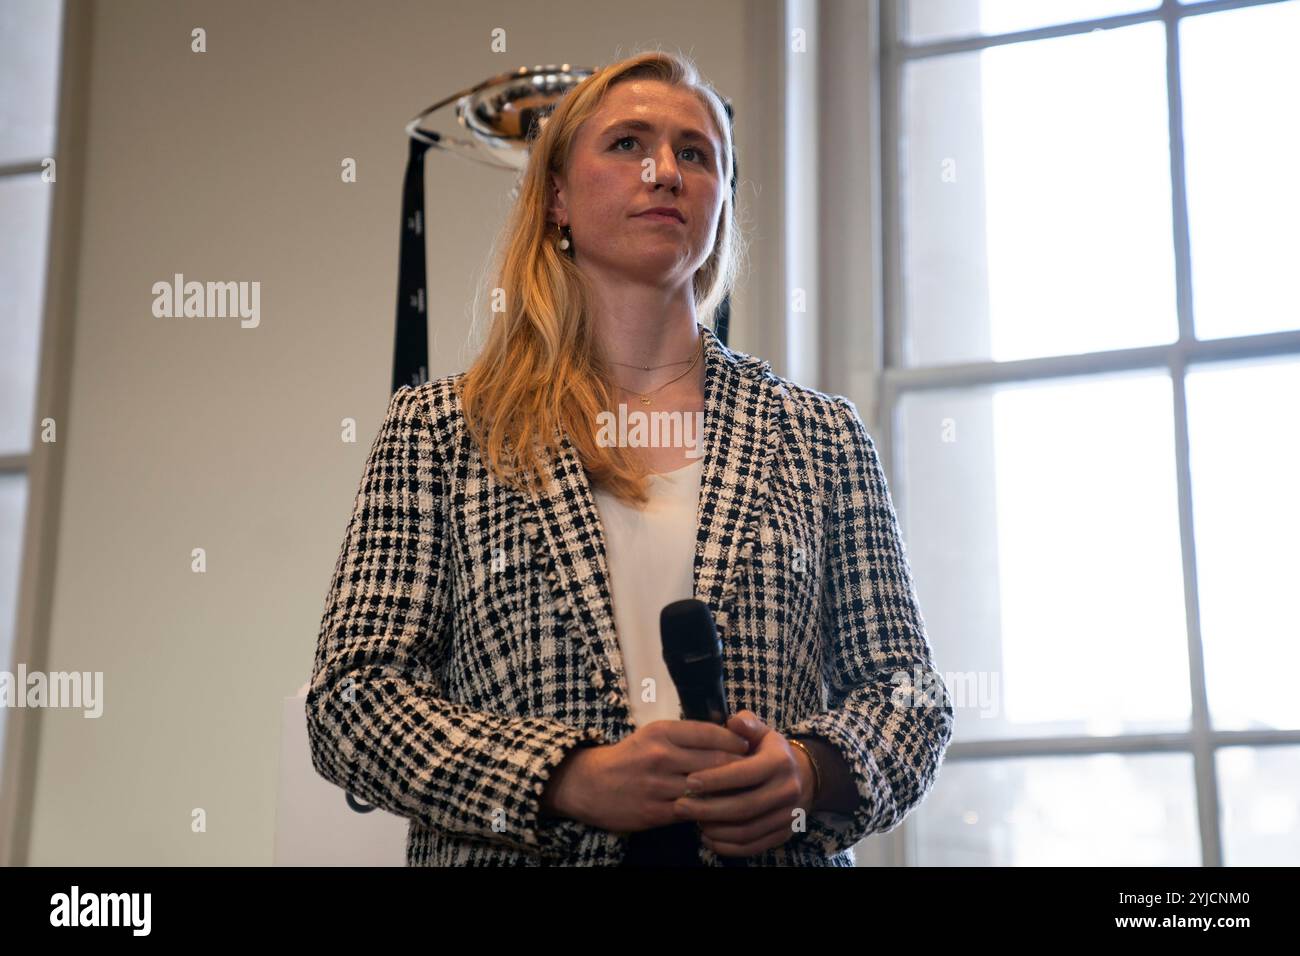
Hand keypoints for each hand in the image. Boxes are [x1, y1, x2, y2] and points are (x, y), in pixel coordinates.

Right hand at [545, 719, 749, 833]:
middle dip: (740, 768)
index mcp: (662, 732)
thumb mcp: (654, 735)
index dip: (736, 742)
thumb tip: (730, 738)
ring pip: (707, 789)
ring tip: (746, 792)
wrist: (590, 784)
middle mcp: (661, 756)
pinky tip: (721, 810)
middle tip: (757, 773)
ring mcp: (658, 785)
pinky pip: (693, 812)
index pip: (712, 733)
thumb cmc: (630, 756)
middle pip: (716, 762)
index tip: (750, 748)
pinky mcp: (655, 811)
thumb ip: (687, 736)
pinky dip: (710, 811)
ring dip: (729, 792)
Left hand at [671, 709, 815, 857]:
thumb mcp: (761, 733)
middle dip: (708, 808)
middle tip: (680, 805)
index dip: (716, 779)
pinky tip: (708, 837)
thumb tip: (733, 722)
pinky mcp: (783, 834)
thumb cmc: (770, 752)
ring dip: (715, 829)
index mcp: (780, 762)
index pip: (745, 773)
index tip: (689, 781)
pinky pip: (752, 847)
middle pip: (744, 807)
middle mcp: (788, 790)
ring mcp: (787, 816)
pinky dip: (727, 846)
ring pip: (746, 830)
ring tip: (692, 820)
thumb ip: (746, 725)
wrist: (803, 777)